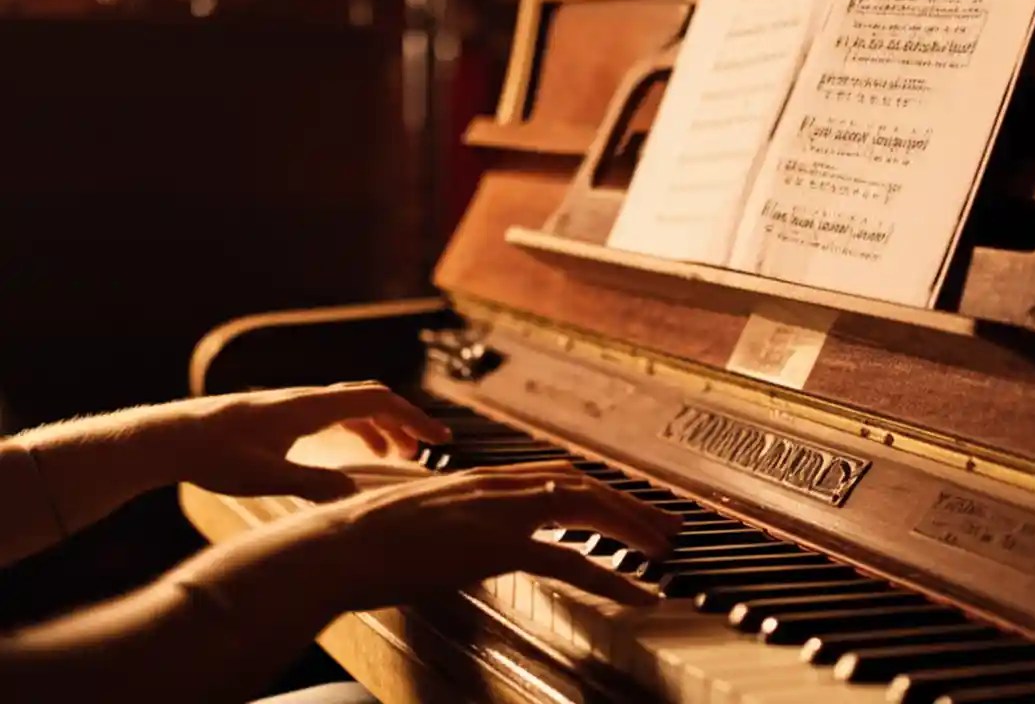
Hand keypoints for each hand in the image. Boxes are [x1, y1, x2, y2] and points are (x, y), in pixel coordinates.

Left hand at [17, 382, 449, 504]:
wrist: (170, 438)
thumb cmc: (212, 456)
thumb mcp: (264, 477)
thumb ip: (312, 485)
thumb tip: (356, 496)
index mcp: (309, 407)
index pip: (376, 401)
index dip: (413, 417)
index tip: (439, 437)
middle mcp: (306, 399)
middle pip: (370, 399)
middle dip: (405, 421)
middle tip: (430, 446)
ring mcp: (295, 405)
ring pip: (352, 407)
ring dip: (381, 427)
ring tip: (399, 455)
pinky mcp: (282, 416)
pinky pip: (333, 415)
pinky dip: (357, 429)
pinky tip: (357, 453)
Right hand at [318, 461, 683, 609]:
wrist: (334, 544)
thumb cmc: (362, 540)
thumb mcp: (417, 519)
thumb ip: (450, 523)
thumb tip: (461, 540)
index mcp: (480, 480)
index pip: (555, 475)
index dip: (597, 490)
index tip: (624, 507)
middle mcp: (497, 486)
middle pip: (584, 485)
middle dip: (631, 505)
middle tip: (667, 526)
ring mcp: (499, 512)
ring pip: (587, 510)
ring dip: (633, 529)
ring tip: (664, 551)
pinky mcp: (497, 545)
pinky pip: (571, 560)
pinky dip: (613, 575)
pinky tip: (639, 592)